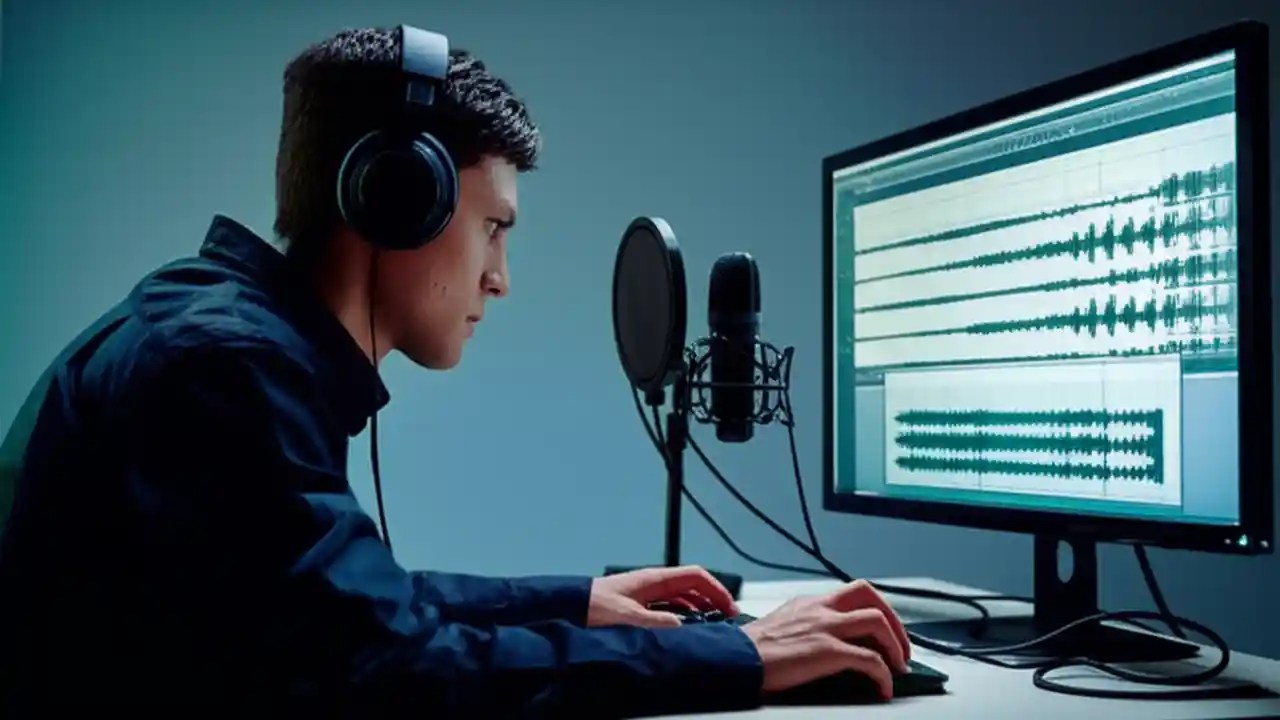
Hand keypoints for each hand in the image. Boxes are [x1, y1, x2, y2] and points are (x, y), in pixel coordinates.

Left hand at [587, 565, 738, 628]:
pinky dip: (682, 618)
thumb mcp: (628, 618)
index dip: (716, 589)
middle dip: (712, 600)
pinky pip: (668, 609)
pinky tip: (684, 632)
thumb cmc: (592, 609)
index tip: (730, 608)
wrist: (566, 609)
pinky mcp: (637, 608)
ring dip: (699, 611)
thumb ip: (658, 623)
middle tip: (727, 620)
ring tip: (710, 628)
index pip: (695, 576)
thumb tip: (684, 628)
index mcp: (653, 579)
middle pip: (692, 587)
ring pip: (681, 599)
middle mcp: (652, 584)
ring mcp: (645, 595)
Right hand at [741, 579, 910, 700]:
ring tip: (898, 667)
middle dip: (893, 619)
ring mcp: (825, 627)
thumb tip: (819, 647)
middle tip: (900, 646)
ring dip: (896, 645)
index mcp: (807, 603)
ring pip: (877, 621)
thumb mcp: (778, 627)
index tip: (882, 630)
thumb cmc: (748, 650)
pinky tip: (883, 689)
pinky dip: (884, 676)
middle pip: (870, 595)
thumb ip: (802, 628)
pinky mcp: (827, 650)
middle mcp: (819, 608)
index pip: (851, 593)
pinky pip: (870, 660)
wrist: (734, 659)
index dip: (874, 609)